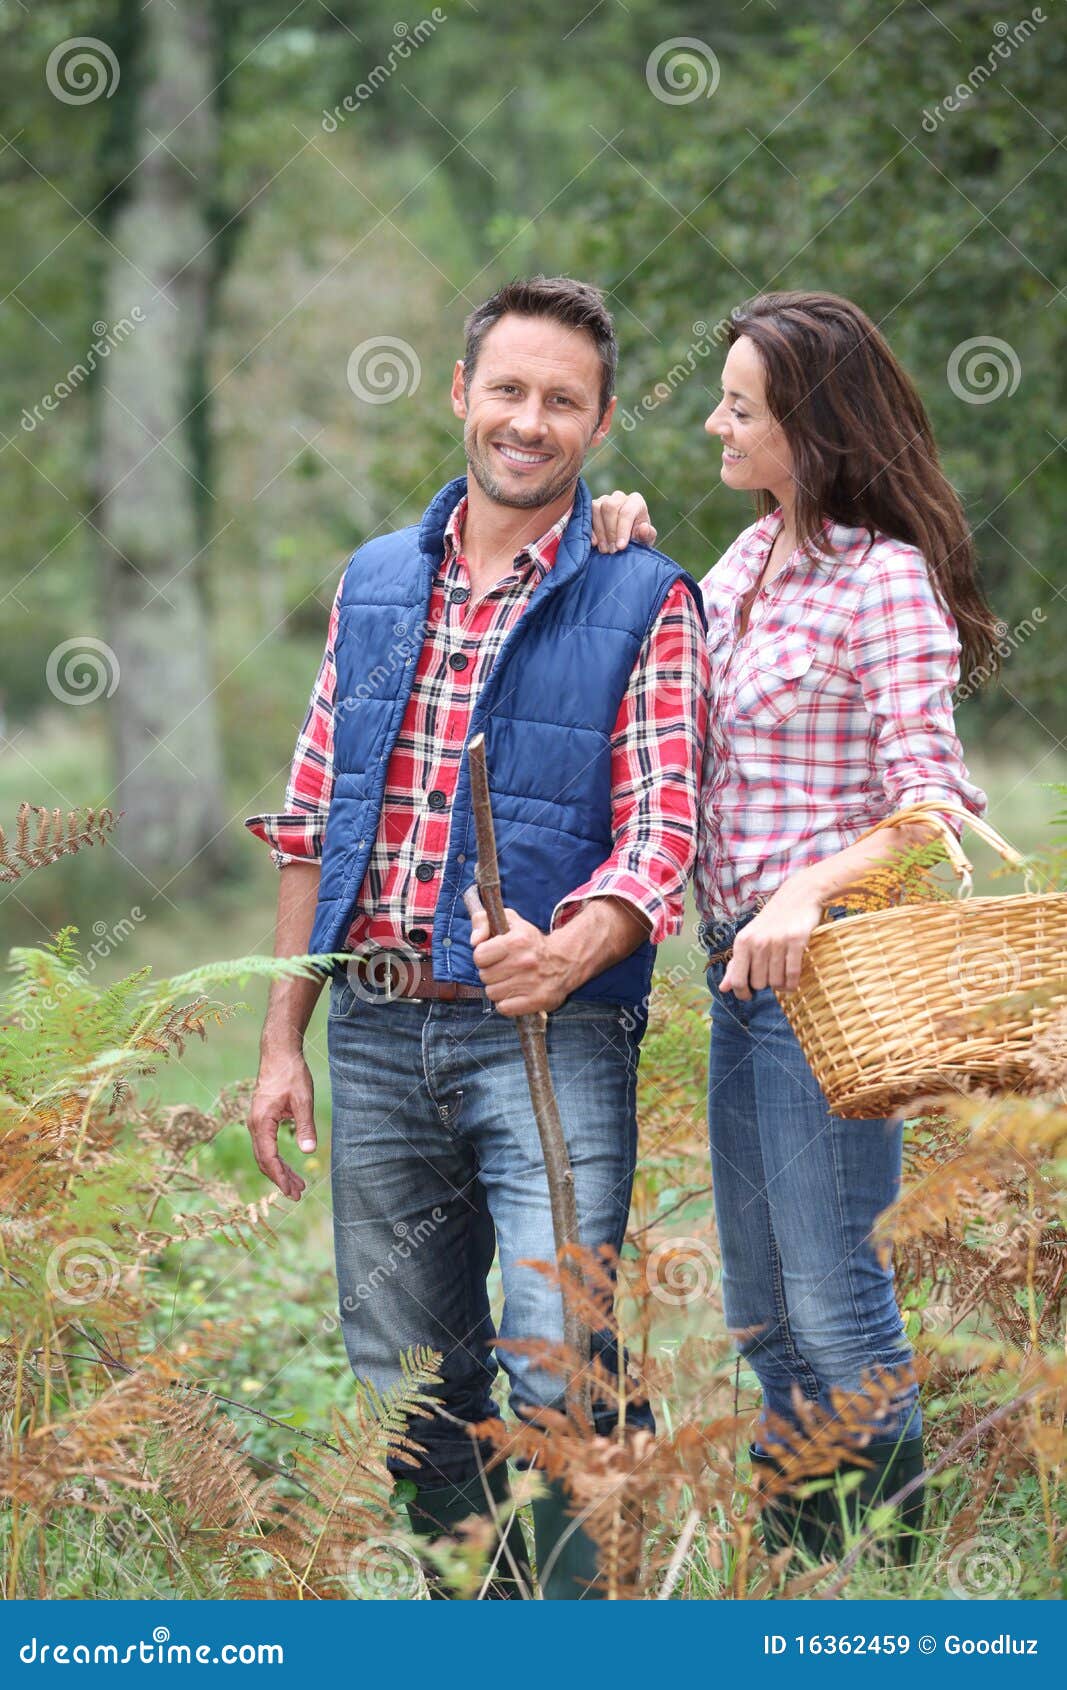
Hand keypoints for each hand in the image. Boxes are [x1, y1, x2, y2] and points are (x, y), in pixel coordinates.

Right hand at [247, 1049, 317, 1200]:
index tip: (291, 1192)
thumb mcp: (303, 1100)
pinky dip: (277, 1158)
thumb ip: (305, 1126)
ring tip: (298, 1184)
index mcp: (262, 1122)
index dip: (279, 1177)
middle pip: (264, 1160)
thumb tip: (309, 1152)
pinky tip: (288, 1166)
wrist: (279, 1053)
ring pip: (265, 1154)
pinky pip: (266, 1145)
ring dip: (280, 1170)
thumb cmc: (291, 1074)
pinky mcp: (261, 1118)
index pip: (268, 1158)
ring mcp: (256, 1122)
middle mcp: (254, 1124)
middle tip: (298, 1194)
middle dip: (280, 1178)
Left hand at [468, 897, 573, 1015]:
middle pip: (485, 976)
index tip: (492, 956)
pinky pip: (504, 1008)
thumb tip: (474, 941)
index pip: (479, 956)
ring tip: (511, 981)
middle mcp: (524, 962)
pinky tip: (516, 994)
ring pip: (492, 993)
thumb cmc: (532, 942)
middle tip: (504, 969)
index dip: (483, 957)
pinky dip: (507, 1003)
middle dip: (491, 973)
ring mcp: (531, 983)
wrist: (566, 961)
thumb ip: (483, 921)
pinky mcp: (537, 1000)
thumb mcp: (510, 921)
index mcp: (517, 941)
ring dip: (498, 989)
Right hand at [590, 490, 656, 551]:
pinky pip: (588, 514)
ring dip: (600, 532)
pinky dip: (591, 530)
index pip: (627, 512)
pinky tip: (595, 544)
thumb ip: (647, 535)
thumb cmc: (638, 538)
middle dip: (610, 531)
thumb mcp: (645, 540)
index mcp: (635, 501)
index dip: (623, 530)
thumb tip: (643, 528)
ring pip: (597, 509)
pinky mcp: (592, 506)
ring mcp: (604, 499)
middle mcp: (619, 497)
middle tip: (613, 550)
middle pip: (610, 507)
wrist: (625, 540)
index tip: (620, 547)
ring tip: (605, 550)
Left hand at [719, 877, 824, 1000]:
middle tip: (770, 974)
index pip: (737, 980)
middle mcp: (758, 942)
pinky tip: (792, 982)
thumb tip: (723, 988)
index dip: (742, 993)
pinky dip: (792, 984)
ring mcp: (777, 941)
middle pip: (759, 984)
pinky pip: (792, 975)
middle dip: (765, 984)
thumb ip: (736, 964)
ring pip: (776, 982)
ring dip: (781, 985)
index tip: (749, 996)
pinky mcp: (796, 941)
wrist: (798, 896)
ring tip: (782, 976)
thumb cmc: (771, 921)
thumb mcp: (749, 939)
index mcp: (742, 942)